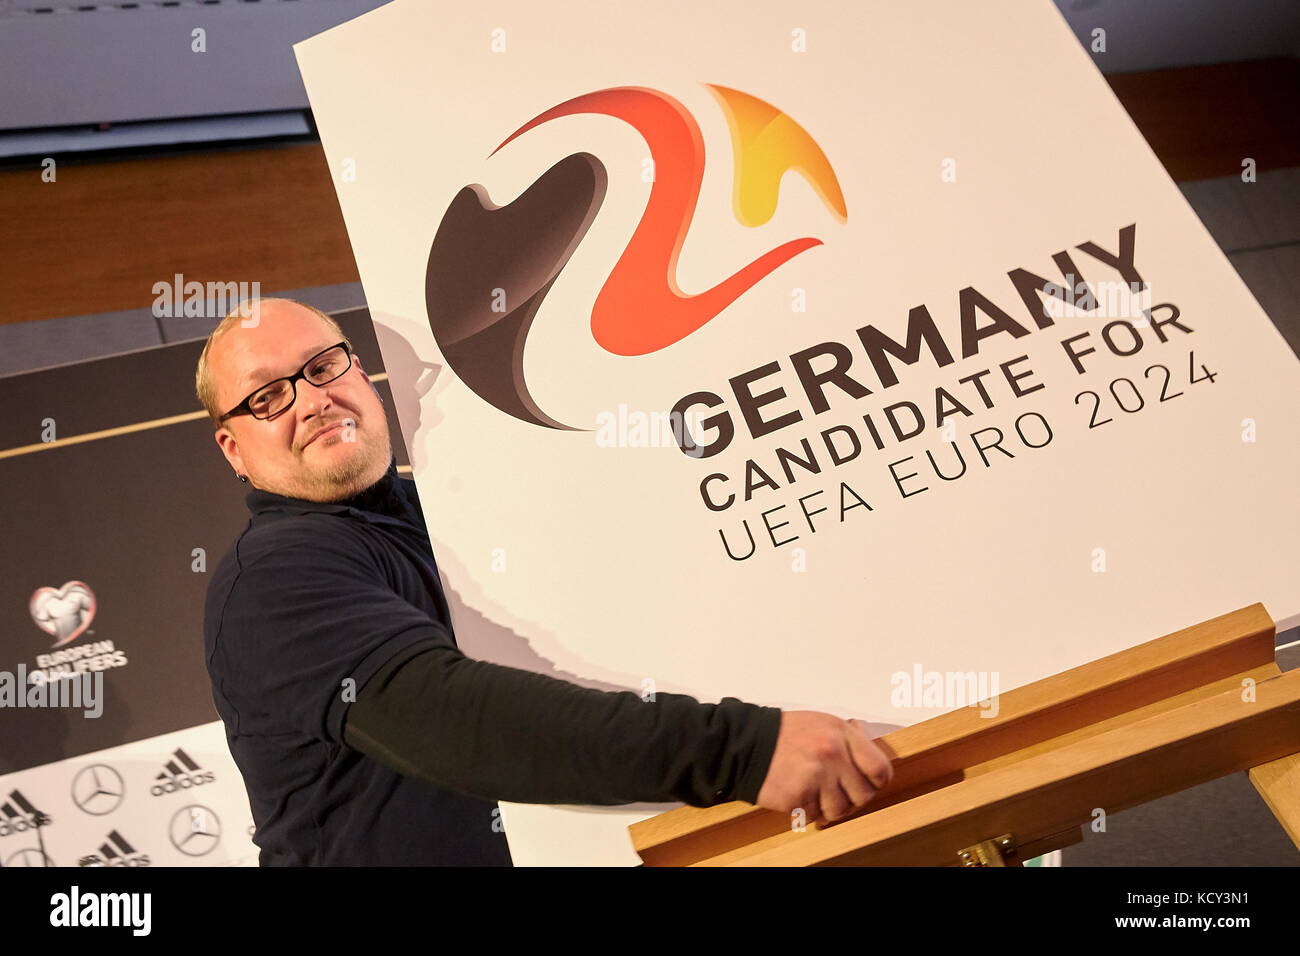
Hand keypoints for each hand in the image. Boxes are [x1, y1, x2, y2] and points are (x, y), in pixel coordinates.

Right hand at [755, 712, 892, 823]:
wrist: (746, 743)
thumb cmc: (784, 734)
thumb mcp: (821, 722)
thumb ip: (847, 735)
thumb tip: (867, 744)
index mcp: (842, 734)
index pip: (880, 769)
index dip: (877, 781)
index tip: (868, 783)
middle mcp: (833, 754)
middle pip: (863, 795)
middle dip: (852, 798)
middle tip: (837, 792)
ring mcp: (817, 776)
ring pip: (840, 810)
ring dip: (828, 807)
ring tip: (815, 794)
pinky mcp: (799, 796)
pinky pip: (816, 814)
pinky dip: (808, 810)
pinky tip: (799, 795)